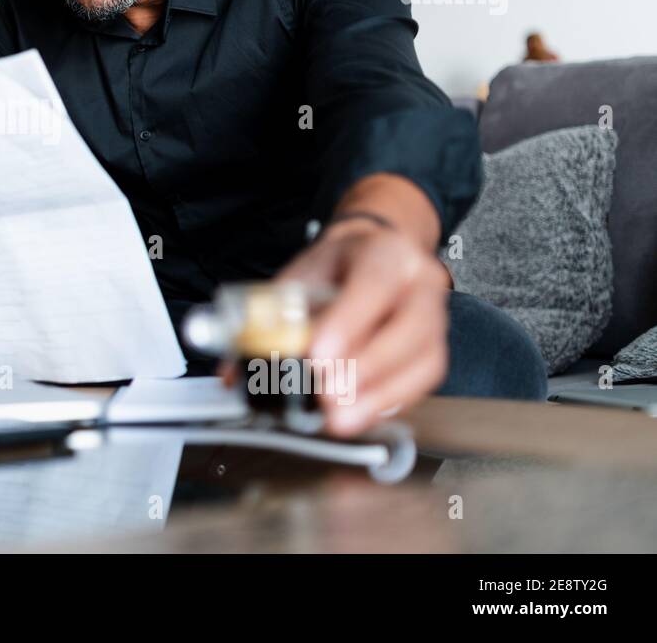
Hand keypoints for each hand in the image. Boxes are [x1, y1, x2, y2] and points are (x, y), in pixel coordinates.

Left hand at [275, 216, 449, 437]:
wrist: (370, 257)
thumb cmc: (336, 269)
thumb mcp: (300, 277)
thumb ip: (271, 317)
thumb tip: (235, 369)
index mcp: (385, 253)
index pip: (374, 283)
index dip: (348, 323)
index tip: (318, 357)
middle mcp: (421, 283)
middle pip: (409, 327)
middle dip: (365, 368)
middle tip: (328, 396)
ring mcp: (436, 318)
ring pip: (423, 361)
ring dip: (379, 396)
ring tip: (341, 418)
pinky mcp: (434, 349)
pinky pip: (422, 382)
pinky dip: (389, 404)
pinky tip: (359, 415)